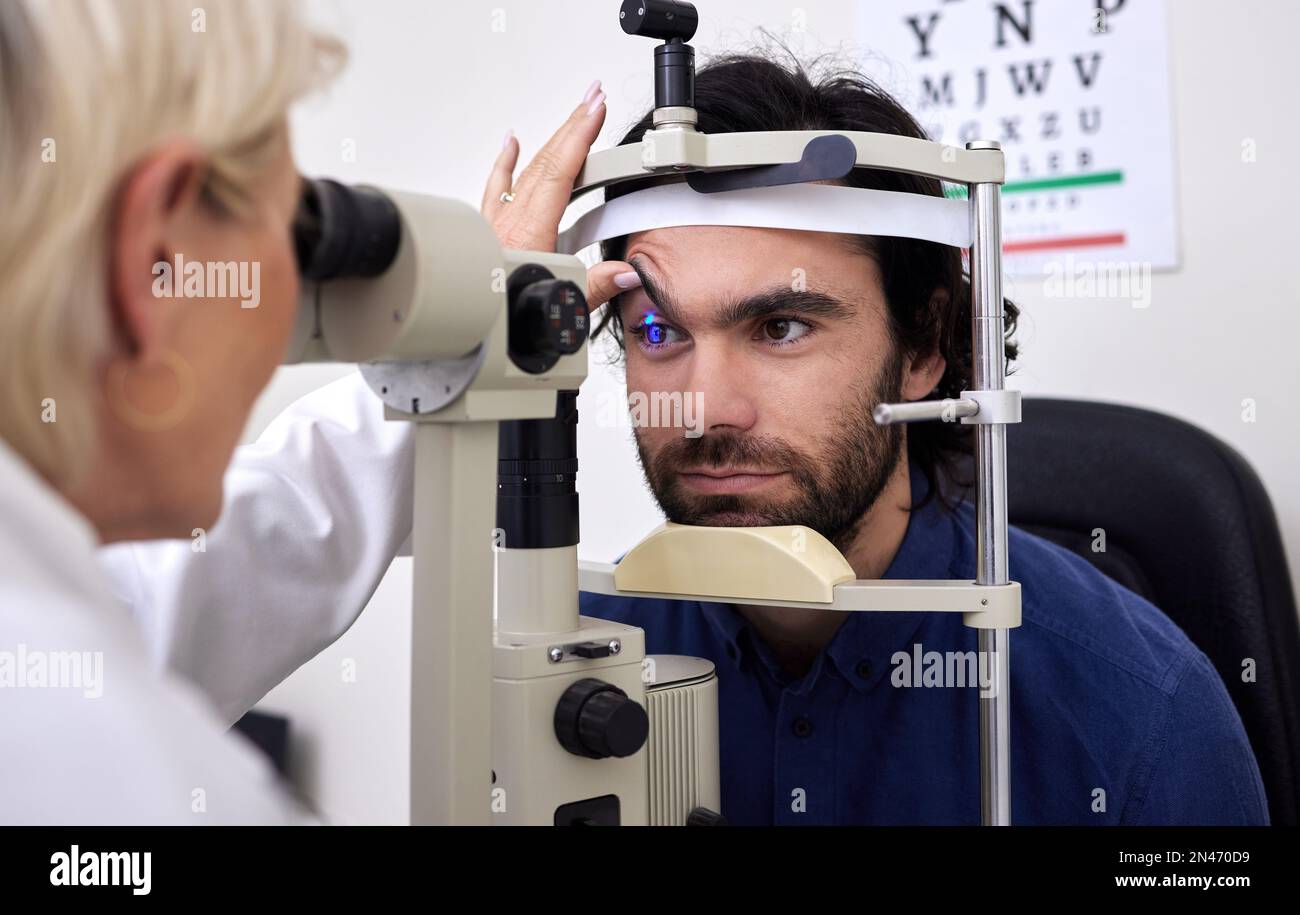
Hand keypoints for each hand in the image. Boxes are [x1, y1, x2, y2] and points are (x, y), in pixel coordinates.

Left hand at [480, 79, 641, 312]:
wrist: (465, 333)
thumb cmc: (501, 321)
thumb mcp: (560, 305)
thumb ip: (595, 287)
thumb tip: (627, 272)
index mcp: (529, 235)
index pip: (558, 173)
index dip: (580, 137)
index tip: (597, 109)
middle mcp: (509, 224)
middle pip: (545, 161)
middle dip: (573, 125)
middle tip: (594, 97)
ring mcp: (496, 226)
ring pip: (525, 170)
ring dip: (552, 140)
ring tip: (573, 115)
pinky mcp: (486, 233)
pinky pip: (496, 188)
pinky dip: (505, 163)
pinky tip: (510, 143)